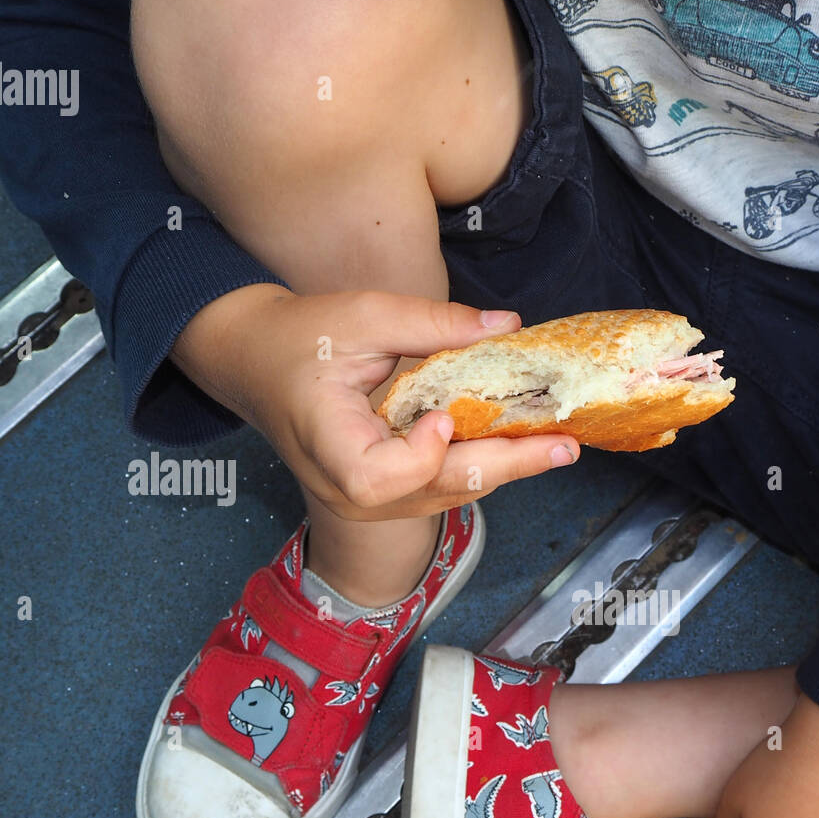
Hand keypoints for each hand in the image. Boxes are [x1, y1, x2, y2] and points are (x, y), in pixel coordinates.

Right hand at [170, 285, 580, 520]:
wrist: (255, 364)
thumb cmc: (299, 338)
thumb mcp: (361, 316)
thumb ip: (432, 325)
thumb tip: (507, 326)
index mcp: (327, 446)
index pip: (377, 478)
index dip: (419, 457)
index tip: (445, 418)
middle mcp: (348, 489)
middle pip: (433, 491)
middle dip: (505, 466)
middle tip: (563, 445)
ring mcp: (368, 501)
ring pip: (447, 495)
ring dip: (505, 469)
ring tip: (558, 446)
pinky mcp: (388, 496)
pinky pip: (443, 488)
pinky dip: (485, 466)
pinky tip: (525, 447)